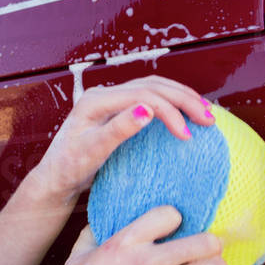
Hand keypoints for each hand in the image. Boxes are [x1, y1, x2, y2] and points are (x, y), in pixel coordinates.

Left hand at [31, 76, 214, 203]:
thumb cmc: (69, 168)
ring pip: (153, 87)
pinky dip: (171, 102)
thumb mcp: (92, 153)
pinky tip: (186, 112)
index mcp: (95, 100)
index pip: (143, 96)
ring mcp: (109, 99)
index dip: (170, 111)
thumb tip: (147, 109)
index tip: (188, 135)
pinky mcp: (115, 109)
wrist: (55, 178)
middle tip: (209, 119)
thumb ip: (117, 130)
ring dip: (181, 97)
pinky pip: (149, 97)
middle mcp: (102, 94)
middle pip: (151, 86)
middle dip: (184, 100)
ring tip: (205, 112)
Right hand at [51, 208, 225, 264]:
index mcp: (126, 242)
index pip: (170, 214)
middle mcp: (148, 261)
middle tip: (202, 248)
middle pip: (205, 242)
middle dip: (209, 243)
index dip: (173, 218)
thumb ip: (93, 234)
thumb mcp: (79, 253)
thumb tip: (102, 221)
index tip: (170, 228)